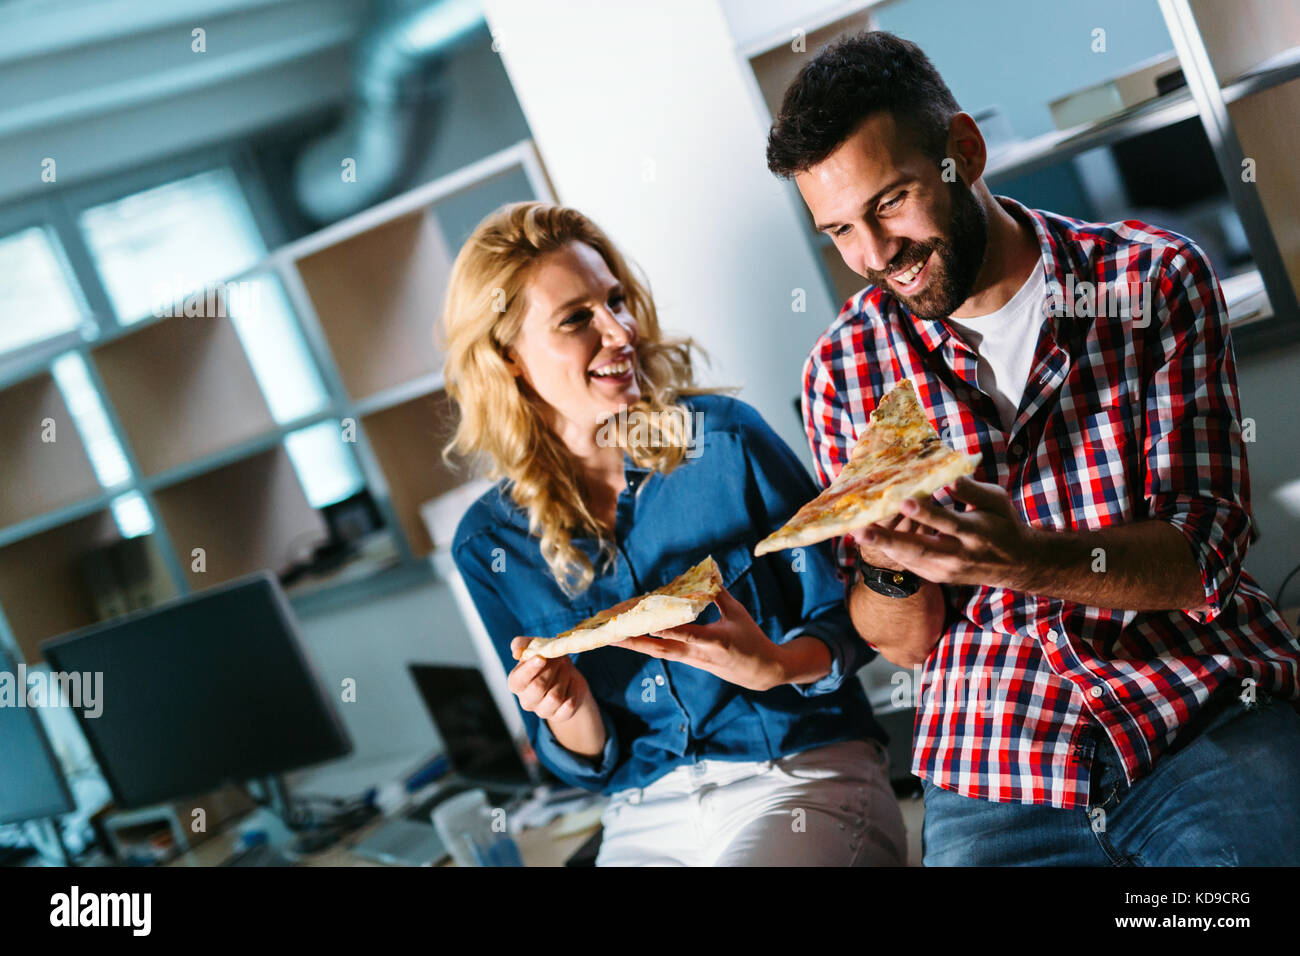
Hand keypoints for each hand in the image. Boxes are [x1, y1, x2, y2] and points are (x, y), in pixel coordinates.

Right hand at [507, 637, 594, 724]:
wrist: (568, 675)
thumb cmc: (548, 660)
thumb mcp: (537, 647)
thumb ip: (523, 645)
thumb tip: (516, 652)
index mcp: (516, 684)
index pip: (517, 681)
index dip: (529, 669)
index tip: (542, 658)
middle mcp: (526, 700)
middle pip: (537, 688)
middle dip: (551, 670)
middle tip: (559, 658)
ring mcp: (542, 711)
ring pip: (554, 697)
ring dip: (563, 678)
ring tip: (565, 669)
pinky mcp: (559, 716)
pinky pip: (568, 706)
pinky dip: (573, 692)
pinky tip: (572, 683)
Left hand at [612, 586, 786, 691]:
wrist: (760, 672)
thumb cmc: (751, 639)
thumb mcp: (738, 614)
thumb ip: (720, 594)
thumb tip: (707, 572)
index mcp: (714, 641)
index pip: (687, 635)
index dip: (668, 631)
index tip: (650, 624)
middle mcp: (698, 654)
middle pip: (663, 649)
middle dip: (637, 643)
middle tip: (612, 636)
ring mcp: (692, 661)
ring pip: (660, 653)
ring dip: (636, 645)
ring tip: (613, 638)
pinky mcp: (690, 663)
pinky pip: (665, 653)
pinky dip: (648, 644)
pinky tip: (632, 638)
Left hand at [858, 477, 1042, 589]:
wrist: (1015, 564)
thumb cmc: (1003, 523)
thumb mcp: (996, 500)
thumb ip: (971, 488)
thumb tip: (948, 475)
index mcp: (975, 532)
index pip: (946, 522)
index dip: (925, 513)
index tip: (904, 499)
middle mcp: (959, 555)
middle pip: (920, 548)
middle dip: (888, 540)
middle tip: (860, 530)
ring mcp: (947, 570)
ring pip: (911, 559)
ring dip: (883, 547)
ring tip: (857, 534)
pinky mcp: (938, 577)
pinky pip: (911, 564)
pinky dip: (892, 551)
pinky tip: (873, 538)